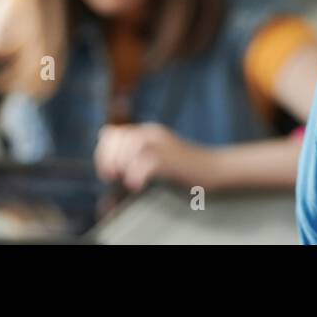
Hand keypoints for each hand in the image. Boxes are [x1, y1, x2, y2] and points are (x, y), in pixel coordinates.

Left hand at [93, 122, 212, 192]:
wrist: (213, 168)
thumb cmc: (183, 166)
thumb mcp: (155, 154)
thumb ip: (133, 148)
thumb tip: (104, 136)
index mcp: (148, 131)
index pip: (112, 133)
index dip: (103, 153)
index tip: (107, 173)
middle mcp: (154, 134)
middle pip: (120, 138)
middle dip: (109, 159)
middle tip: (111, 177)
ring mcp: (165, 144)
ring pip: (133, 145)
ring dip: (123, 164)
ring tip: (124, 180)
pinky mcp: (174, 158)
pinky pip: (149, 161)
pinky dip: (138, 174)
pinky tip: (137, 185)